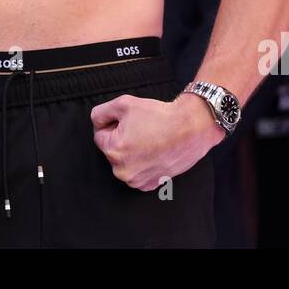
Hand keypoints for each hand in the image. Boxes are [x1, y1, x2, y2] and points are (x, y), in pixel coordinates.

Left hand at [90, 92, 223, 190]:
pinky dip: (144, 164)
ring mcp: (138, 181)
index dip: (114, 124)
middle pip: (112, 150)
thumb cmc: (160, 116)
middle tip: (142, 130)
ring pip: (125, 162)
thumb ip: (102, 112)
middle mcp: (123, 171)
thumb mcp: (124, 104)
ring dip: (133, 153)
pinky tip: (155, 152)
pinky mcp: (151, 185)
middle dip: (122, 139)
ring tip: (150, 140)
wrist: (191, 128)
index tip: (130, 122)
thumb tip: (96, 122)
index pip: (100, 135)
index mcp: (113, 150)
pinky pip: (139, 173)